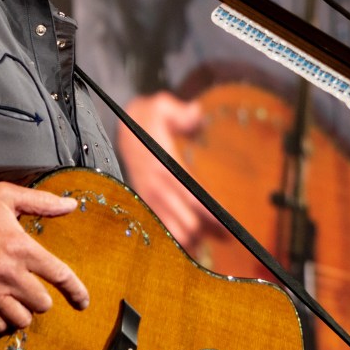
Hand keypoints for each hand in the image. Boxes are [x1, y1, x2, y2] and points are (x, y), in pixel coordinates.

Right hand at [0, 182, 87, 332]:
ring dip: (23, 313)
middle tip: (32, 289)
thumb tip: (70, 205)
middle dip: (41, 298)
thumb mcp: (5, 196)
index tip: (83, 301)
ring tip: (17, 301)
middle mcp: (9, 273)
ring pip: (22, 320)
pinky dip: (1, 321)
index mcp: (21, 247)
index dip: (76, 291)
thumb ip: (40, 202)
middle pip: (43, 303)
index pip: (59, 275)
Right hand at [119, 91, 222, 249]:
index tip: (228, 228)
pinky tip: (188, 244)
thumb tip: (196, 113)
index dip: (210, 215)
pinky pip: (159, 228)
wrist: (121, 128)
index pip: (192, 197)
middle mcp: (156, 186)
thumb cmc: (147, 118)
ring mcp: (149, 196)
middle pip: (185, 222)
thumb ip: (180, 111)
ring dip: (189, 240)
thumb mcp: (161, 105)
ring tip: (207, 243)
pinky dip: (173, 240)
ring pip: (172, 231)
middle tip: (225, 237)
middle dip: (204, 232)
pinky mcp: (144, 202)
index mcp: (164, 165)